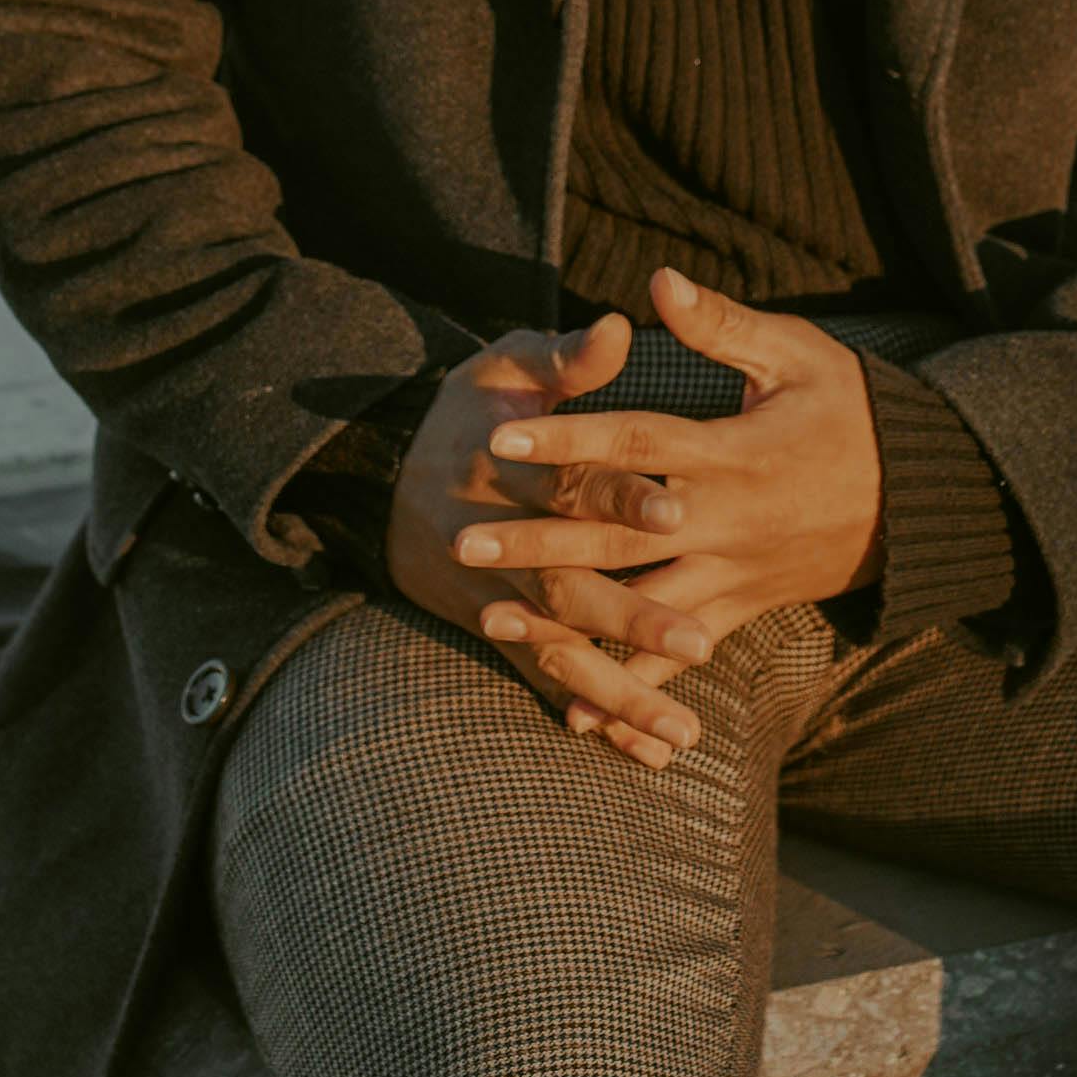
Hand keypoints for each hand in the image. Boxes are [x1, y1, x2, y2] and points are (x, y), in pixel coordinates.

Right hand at [385, 311, 711, 770]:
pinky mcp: (496, 628)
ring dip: (619, 690)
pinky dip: (592, 715)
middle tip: (696, 639)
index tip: (673, 511)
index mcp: (516, 472)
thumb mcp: (505, 368)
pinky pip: (546, 678)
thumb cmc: (469, 410)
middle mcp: (504, 543)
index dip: (619, 497)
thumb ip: (566, 358)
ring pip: (560, 649)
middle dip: (630, 615)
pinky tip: (644, 751)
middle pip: (568, 585)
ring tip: (681, 731)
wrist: (379, 476)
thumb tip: (620, 325)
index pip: (572, 485)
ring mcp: (498, 596)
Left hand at [467, 268, 883, 689]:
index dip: (569, 439)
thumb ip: (722, 326)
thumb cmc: (853, 412)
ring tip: (492, 619)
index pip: (638, 446)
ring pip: (640, 608)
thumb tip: (657, 282)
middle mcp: (728, 524)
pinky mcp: (742, 609)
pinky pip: (680, 656)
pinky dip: (631, 686)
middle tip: (463, 541)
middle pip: (620, 538)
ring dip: (566, 619)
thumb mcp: (799, 355)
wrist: (923, 499)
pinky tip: (577, 712)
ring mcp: (734, 576)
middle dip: (539, 540)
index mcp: (735, 455)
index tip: (502, 437)